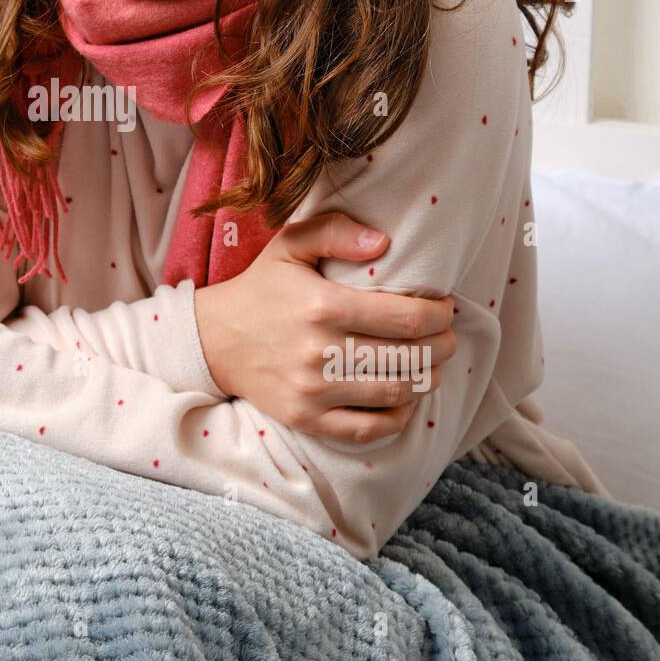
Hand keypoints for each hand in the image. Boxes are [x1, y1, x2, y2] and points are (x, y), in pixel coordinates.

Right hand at [193, 212, 456, 443]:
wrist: (214, 338)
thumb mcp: (291, 244)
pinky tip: (404, 398)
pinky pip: (368, 429)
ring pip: (396, 394)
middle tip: (446, 337)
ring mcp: (312, 391)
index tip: (445, 309)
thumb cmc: (262, 288)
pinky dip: (398, 417)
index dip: (439, 316)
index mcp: (322, 306)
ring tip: (430, 364)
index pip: (407, 318)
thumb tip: (384, 242)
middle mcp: (319, 352)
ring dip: (426, 380)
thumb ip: (336, 231)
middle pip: (410, 358)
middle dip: (442, 347)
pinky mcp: (306, 419)